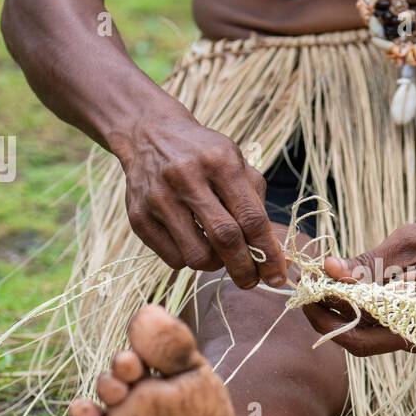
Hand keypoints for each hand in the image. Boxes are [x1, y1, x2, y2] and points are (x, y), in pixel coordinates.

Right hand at [117, 104, 287, 288]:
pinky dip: (189, 259)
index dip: (268, 253)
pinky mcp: (138, 217)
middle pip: (225, 239)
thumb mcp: (236, 163)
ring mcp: (158, 198)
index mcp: (220, 162)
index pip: (251, 218)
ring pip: (197, 256)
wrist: (148, 134)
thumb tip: (273, 252)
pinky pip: (173, 259)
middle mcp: (187, 177)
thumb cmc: (203, 154)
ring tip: (218, 253)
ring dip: (215, 264)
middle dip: (244, 269)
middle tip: (252, 282)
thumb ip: (255, 202)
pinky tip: (193, 242)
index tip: (277, 277)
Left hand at [302, 220, 415, 355]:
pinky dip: (358, 313)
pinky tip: (346, 290)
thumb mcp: (410, 242)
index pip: (359, 323)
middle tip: (307, 290)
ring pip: (365, 338)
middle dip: (326, 318)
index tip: (311, 279)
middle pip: (356, 342)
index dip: (328, 304)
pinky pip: (379, 331)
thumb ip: (370, 260)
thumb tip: (330, 268)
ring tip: (322, 287)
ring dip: (340, 316)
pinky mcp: (414, 333)